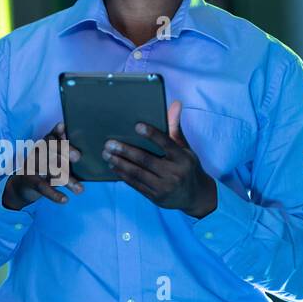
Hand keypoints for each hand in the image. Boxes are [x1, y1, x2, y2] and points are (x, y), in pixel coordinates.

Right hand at [2, 121, 83, 208]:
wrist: (22, 186)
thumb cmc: (45, 169)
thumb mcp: (54, 159)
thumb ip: (66, 153)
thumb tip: (82, 153)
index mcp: (44, 145)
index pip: (51, 136)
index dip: (57, 131)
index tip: (64, 126)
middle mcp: (37, 153)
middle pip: (50, 148)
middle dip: (64, 150)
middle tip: (78, 157)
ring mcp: (32, 166)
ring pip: (51, 170)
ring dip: (67, 180)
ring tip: (80, 190)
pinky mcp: (29, 181)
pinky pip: (43, 187)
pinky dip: (54, 194)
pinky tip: (65, 200)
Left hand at [101, 99, 217, 217]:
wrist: (195, 196)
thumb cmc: (187, 166)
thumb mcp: (185, 148)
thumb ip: (175, 128)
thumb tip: (176, 104)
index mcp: (183, 158)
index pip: (166, 143)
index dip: (152, 134)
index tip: (136, 125)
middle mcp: (175, 173)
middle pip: (146, 160)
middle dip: (126, 151)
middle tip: (109, 143)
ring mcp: (165, 187)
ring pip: (138, 173)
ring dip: (120, 163)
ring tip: (107, 154)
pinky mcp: (156, 197)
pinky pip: (136, 185)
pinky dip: (123, 175)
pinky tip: (114, 167)